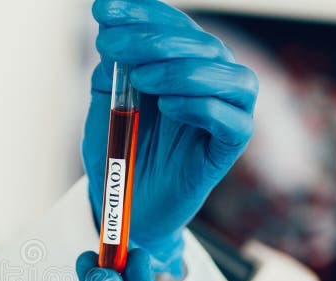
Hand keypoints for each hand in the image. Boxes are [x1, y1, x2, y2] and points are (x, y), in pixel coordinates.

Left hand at [84, 0, 257, 273]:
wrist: (119, 205)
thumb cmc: (116, 152)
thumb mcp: (106, 103)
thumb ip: (113, 68)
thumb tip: (112, 28)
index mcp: (181, 65)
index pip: (173, 25)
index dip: (142, 12)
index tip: (101, 10)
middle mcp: (210, 83)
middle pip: (201, 45)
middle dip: (151, 39)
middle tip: (108, 44)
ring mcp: (223, 116)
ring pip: (229, 77)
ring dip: (183, 70)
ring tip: (140, 80)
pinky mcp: (226, 151)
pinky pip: (233, 123)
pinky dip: (203, 108)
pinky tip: (168, 107)